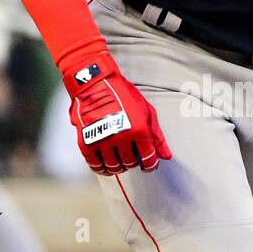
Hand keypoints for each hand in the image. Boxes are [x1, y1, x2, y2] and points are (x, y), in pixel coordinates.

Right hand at [64, 53, 170, 174]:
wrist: (95, 83)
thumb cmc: (122, 95)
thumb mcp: (145, 111)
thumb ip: (156, 135)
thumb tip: (166, 156)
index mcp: (139, 129)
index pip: (148, 158)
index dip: (149, 164)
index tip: (147, 165)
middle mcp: (122, 136)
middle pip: (130, 162)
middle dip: (132, 162)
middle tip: (131, 157)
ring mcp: (103, 140)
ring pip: (113, 166)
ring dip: (118, 167)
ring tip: (118, 161)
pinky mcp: (86, 142)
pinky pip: (95, 164)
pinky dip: (101, 168)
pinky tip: (104, 165)